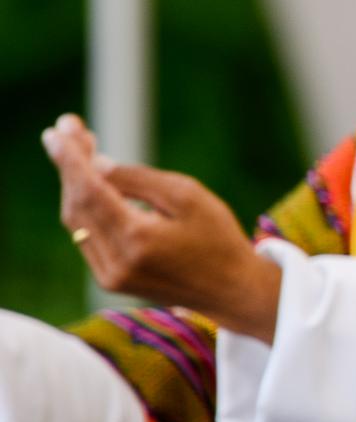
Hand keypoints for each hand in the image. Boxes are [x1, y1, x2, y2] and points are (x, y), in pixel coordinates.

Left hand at [44, 115, 280, 338]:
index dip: (69, 158)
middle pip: (77, 205)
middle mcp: (116, 262)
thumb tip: (96, 164)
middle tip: (72, 132)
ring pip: (77, 221)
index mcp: (137, 239)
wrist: (233, 292)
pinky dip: (86, 208)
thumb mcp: (189, 197)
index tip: (57, 130)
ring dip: (76, 186)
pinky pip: (87, 236)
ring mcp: (110, 275)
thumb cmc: (218, 239)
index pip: (89, 191)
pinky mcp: (111, 280)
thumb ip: (139, 179)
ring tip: (82, 153)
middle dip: (71, 167)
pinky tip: (94, 186)